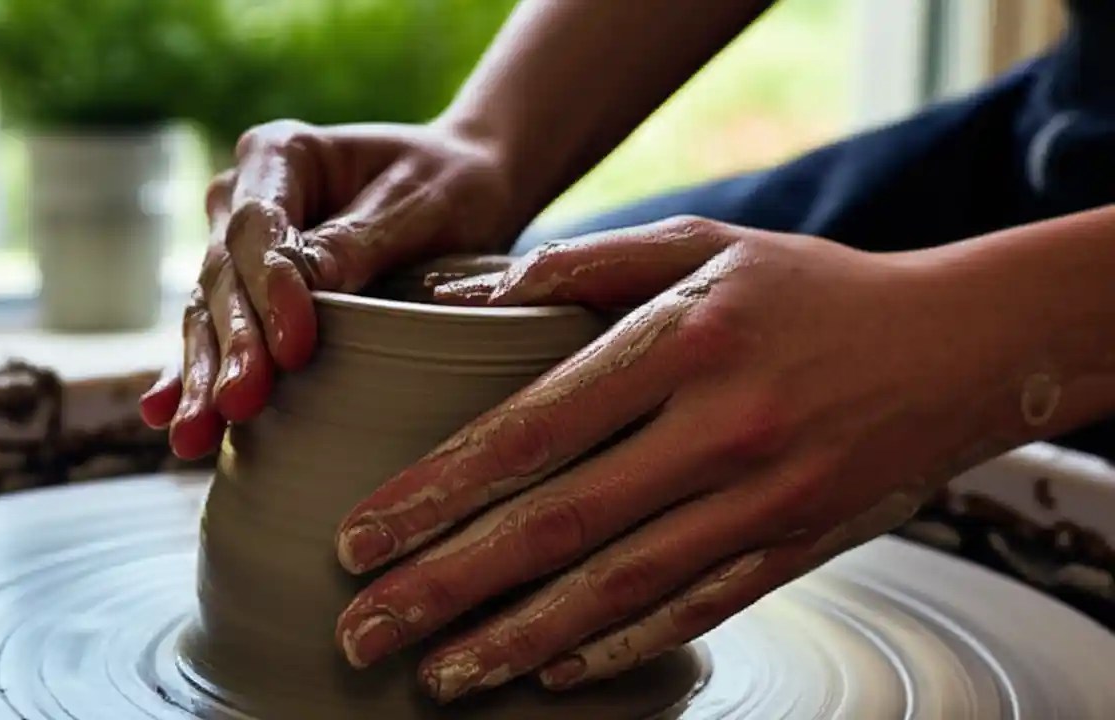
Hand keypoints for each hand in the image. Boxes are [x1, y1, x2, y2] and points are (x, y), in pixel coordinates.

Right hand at [140, 121, 515, 458]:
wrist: (463, 189)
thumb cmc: (450, 186)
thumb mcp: (420, 205)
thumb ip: (358, 243)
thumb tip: (307, 286)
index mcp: (281, 154)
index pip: (258, 227)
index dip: (270, 289)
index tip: (296, 347)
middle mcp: (241, 196)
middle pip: (225, 276)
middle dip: (233, 345)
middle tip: (239, 403)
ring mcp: (237, 248)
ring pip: (209, 313)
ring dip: (204, 375)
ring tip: (195, 434)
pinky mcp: (248, 294)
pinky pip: (214, 334)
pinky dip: (193, 373)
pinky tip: (165, 414)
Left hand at [332, 216, 1029, 700]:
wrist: (958, 346)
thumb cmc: (808, 288)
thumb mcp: (701, 246)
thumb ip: (581, 266)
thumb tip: (464, 296)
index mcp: (682, 342)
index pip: (532, 429)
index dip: (436, 491)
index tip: (360, 535)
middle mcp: (720, 429)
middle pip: (557, 525)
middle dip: (446, 585)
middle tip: (361, 629)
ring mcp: (763, 500)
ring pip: (618, 589)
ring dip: (516, 640)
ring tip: (435, 674)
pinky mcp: (796, 549)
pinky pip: (694, 612)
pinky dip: (617, 649)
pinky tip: (550, 674)